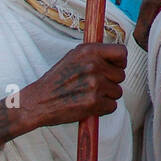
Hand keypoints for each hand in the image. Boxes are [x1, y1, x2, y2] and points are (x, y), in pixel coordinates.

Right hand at [0, 42, 125, 153]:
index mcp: (89, 51)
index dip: (121, 62)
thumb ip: (95, 54)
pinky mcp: (94, 102)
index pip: (122, 52)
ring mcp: (95, 84)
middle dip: (111, 82)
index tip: (115, 67)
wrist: (39, 101)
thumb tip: (118, 56)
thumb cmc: (57, 80)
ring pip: (117, 92)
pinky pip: (112, 106)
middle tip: (94, 86)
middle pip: (121, 75)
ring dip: (107, 96)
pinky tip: (89, 105)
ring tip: (89, 95)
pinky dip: (103, 109)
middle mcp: (94, 65)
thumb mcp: (73, 57)